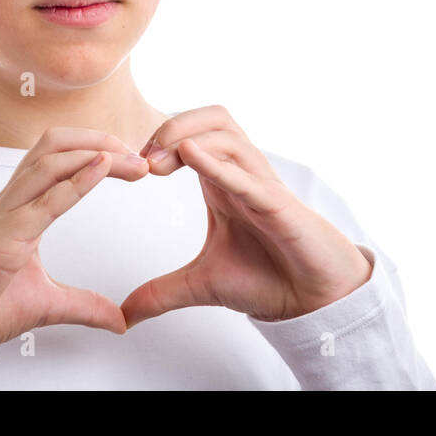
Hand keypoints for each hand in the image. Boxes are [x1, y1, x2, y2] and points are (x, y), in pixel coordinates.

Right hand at [0, 127, 149, 352]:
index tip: (132, 162)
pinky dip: (77, 180)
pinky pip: (43, 201)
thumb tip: (118, 320)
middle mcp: (13, 203)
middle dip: (99, 138)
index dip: (96, 150)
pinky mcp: (5, 239)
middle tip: (138, 153)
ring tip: (129, 157)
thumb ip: (84, 305)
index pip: (59, 159)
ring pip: (48, 161)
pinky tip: (102, 167)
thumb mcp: (47, 304)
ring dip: (94, 151)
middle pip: (54, 144)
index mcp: (20, 209)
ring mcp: (7, 217)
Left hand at [119, 105, 372, 328]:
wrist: (312, 300)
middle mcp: (242, 175)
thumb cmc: (267, 278)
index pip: (192, 134)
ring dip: (189, 138)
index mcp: (222, 182)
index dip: (159, 140)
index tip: (132, 168)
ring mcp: (261, 186)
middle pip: (212, 119)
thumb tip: (124, 316)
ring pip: (229, 135)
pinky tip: (192, 157)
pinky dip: (218, 164)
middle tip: (143, 158)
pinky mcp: (278, 206)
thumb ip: (161, 293)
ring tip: (157, 161)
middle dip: (173, 126)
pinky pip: (248, 176)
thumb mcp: (202, 284)